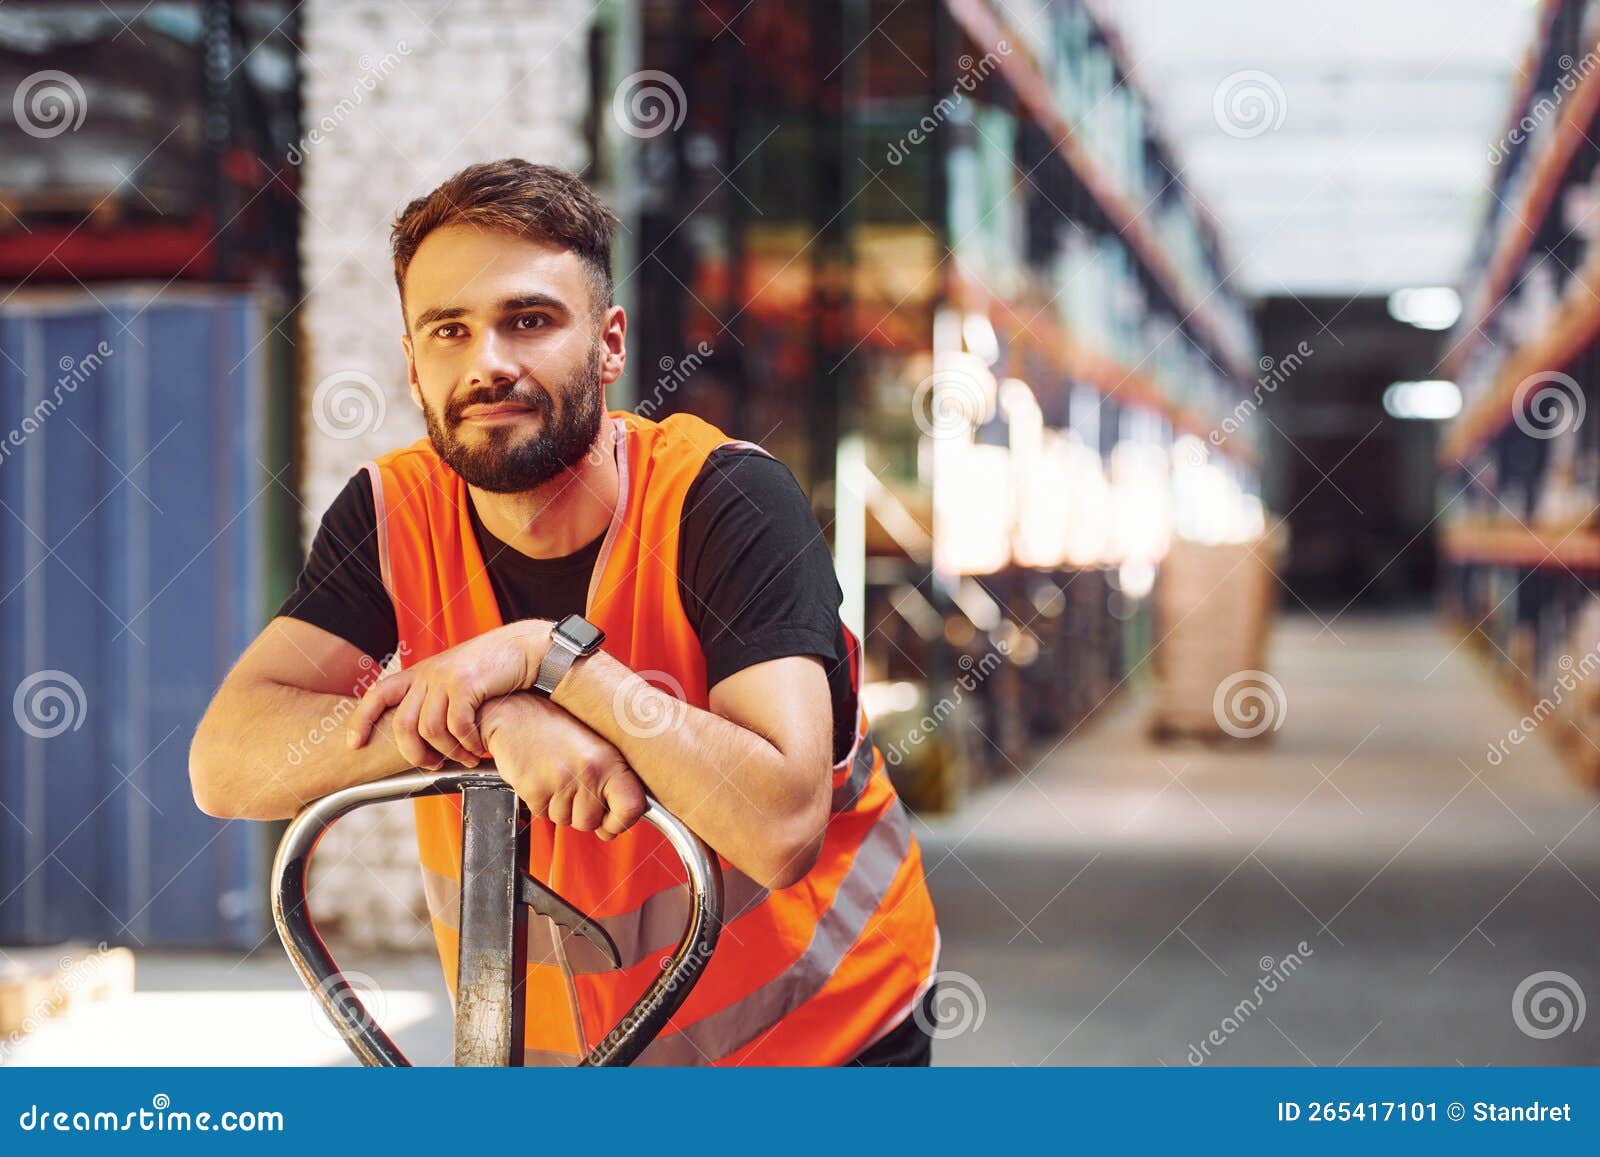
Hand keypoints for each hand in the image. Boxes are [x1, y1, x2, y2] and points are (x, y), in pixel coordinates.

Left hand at [345, 621, 550, 764]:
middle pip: (402, 724)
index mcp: (420, 673)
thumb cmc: (495, 670)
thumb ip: (437, 699)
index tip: (354, 744)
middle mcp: (428, 673)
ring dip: (449, 753)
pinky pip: (457, 726)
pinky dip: (467, 744)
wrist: (526, 649)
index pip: (377, 694)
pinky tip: (479, 747)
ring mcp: (445, 677)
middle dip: (415, 754)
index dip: (361, 720)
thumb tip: (426, 736)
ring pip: (430, 730)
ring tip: (466, 758)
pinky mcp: (466, 683)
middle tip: (434, 766)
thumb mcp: (456, 681)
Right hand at [479, 694, 645, 840]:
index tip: (612, 822)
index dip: (620, 822)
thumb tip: (619, 819)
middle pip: (591, 822)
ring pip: (565, 821)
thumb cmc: (553, 726)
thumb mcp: (595, 745)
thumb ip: (612, 779)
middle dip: (580, 812)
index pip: (631, 807)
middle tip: (571, 785)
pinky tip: (541, 778)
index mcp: (609, 759)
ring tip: (555, 776)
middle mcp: (588, 771)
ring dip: (558, 806)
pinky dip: (540, 802)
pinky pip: (542, 814)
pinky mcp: (534, 790)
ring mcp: (560, 781)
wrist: (514, 712)